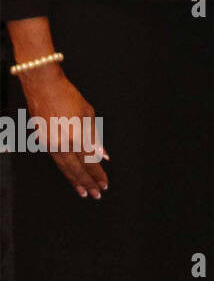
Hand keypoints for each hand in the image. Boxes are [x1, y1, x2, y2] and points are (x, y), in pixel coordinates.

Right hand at [20, 68, 108, 199]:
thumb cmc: (67, 96)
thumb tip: (104, 155)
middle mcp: (62, 142)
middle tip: (96, 194)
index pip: (90, 160)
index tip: (105, 183)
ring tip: (83, 191)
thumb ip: (95, 137)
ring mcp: (50, 143)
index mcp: (76, 135)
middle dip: (87, 182)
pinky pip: (56, 160)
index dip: (98, 173)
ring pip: (64, 167)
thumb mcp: (88, 113)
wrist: (43, 87)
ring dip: (75, 180)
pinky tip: (71, 175)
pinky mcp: (42, 141)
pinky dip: (65, 170)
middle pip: (77, 168)